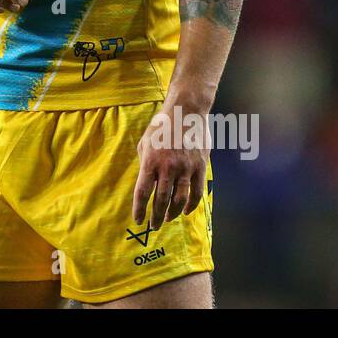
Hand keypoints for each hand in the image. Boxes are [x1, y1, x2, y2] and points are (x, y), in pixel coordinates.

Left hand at [132, 100, 210, 230]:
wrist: (186, 111)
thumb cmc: (162, 125)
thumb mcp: (145, 142)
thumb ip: (145, 163)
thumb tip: (146, 182)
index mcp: (150, 161)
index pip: (142, 192)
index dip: (140, 209)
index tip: (138, 220)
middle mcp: (167, 167)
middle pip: (161, 200)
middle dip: (156, 216)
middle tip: (154, 226)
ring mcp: (185, 168)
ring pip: (179, 200)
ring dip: (173, 213)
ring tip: (168, 219)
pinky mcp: (199, 167)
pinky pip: (196, 193)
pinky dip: (191, 205)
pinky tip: (185, 211)